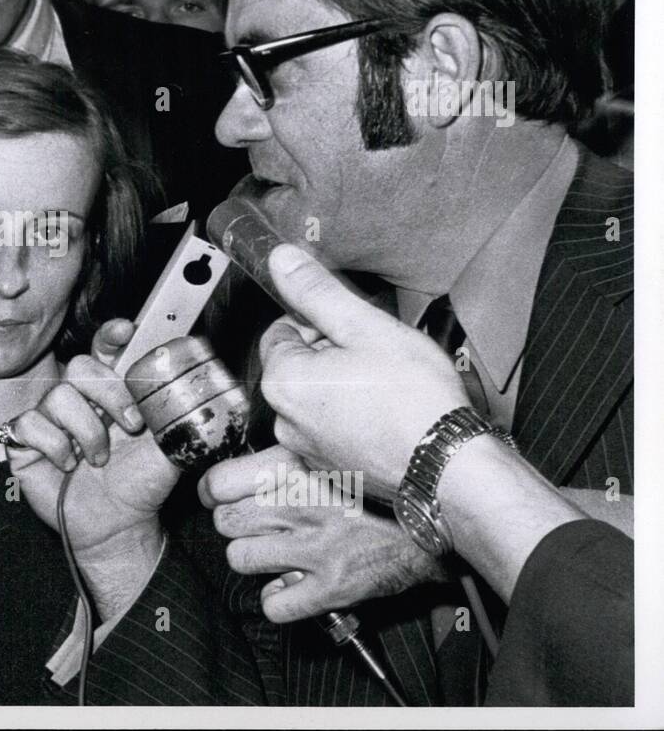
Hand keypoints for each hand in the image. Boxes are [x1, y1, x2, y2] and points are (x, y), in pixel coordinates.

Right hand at [4, 319, 173, 617]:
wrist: (119, 524)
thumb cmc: (141, 483)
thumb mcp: (170, 445)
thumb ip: (182, 413)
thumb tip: (209, 388)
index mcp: (112, 390)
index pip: (105, 348)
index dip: (111, 335)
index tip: (126, 332)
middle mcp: (79, 397)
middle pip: (80, 366)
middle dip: (108, 393)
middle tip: (131, 425)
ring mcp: (50, 417)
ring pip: (57, 396)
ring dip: (86, 431)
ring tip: (99, 459)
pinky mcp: (26, 440)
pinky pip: (29, 424)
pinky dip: (53, 446)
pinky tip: (67, 465)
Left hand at [198, 445, 447, 621]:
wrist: (428, 525)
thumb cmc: (373, 490)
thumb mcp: (323, 455)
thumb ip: (276, 458)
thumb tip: (232, 469)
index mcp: (294, 466)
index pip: (217, 483)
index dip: (213, 494)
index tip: (219, 498)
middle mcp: (299, 504)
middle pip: (224, 522)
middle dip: (237, 526)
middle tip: (257, 526)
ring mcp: (313, 546)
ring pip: (239, 559)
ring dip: (254, 559)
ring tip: (274, 553)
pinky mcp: (329, 586)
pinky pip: (273, 604)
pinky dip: (278, 600)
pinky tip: (292, 584)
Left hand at [259, 244, 468, 498]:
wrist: (449, 466)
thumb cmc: (413, 397)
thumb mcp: (365, 327)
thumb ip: (317, 292)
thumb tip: (280, 259)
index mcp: (283, 382)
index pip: (281, 332)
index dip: (318, 324)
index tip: (354, 330)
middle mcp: (284, 421)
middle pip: (297, 367)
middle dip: (330, 355)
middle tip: (376, 357)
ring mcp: (307, 450)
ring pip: (316, 399)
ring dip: (342, 387)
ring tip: (385, 388)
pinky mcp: (332, 470)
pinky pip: (332, 430)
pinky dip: (352, 420)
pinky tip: (387, 417)